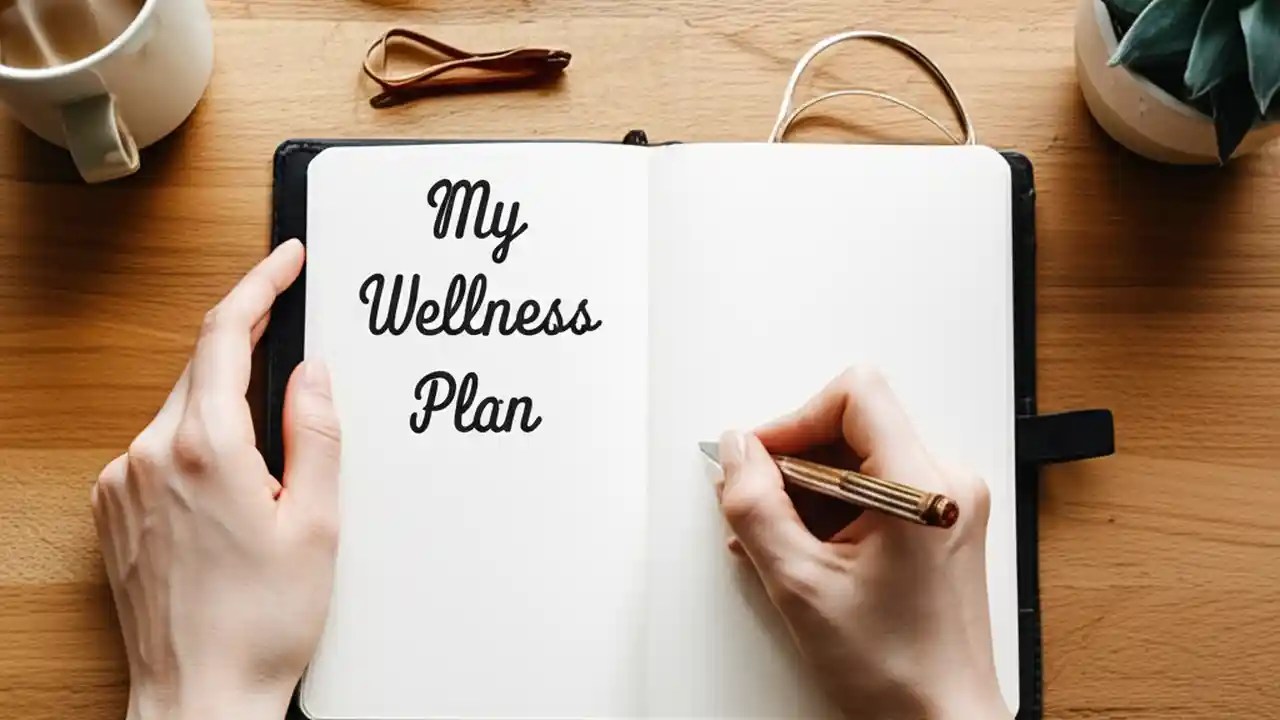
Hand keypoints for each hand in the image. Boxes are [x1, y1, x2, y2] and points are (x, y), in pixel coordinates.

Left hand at [92, 240, 340, 719]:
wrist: (198, 696)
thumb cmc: (261, 624)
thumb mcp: (318, 523)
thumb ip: (317, 433)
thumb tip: (312, 372)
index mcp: (204, 449)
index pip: (224, 335)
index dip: (259, 285)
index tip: (285, 260)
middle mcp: (148, 456)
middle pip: (201, 369)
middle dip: (249, 351)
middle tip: (297, 360)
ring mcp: (121, 483)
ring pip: (180, 410)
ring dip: (225, 409)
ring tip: (271, 471)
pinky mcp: (111, 509)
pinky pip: (157, 448)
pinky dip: (196, 445)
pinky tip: (231, 491)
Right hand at [715, 367, 1010, 719]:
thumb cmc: (897, 670)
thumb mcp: (802, 584)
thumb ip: (757, 506)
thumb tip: (737, 452)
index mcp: (923, 486)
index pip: (856, 394)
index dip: (795, 419)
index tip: (760, 460)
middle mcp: (946, 483)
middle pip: (853, 423)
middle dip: (794, 462)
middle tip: (760, 508)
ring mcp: (946, 502)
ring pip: (858, 456)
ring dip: (807, 490)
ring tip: (779, 543)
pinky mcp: (938, 521)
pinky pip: (873, 487)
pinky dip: (831, 509)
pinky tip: (805, 550)